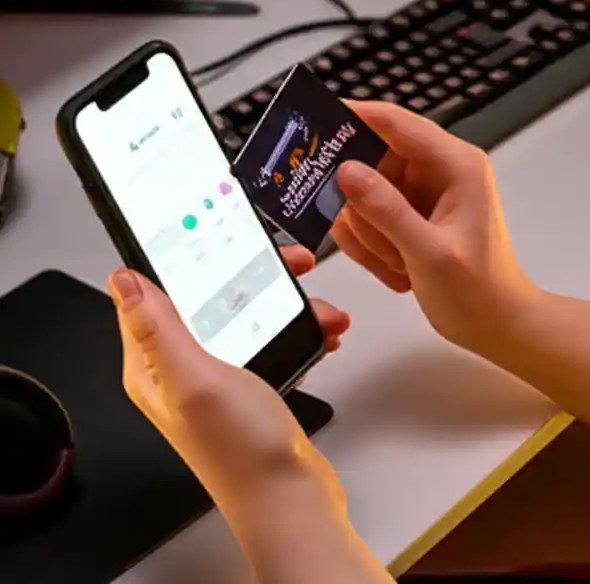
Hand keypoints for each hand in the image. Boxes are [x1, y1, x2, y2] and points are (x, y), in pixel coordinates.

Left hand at [106, 250, 350, 514]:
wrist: (290, 497)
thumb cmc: (241, 451)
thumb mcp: (195, 379)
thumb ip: (159, 327)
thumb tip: (123, 279)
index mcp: (153, 365)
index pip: (157, 293)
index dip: (189, 259)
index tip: (225, 234)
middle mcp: (180, 370)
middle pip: (211, 298)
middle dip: (255, 277)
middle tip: (292, 264)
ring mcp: (217, 379)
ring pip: (249, 316)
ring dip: (287, 307)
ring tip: (321, 312)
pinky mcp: (250, 388)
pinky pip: (273, 342)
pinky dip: (301, 333)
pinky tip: (324, 335)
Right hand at [330, 100, 538, 350]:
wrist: (496, 324)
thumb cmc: (480, 293)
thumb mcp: (430, 254)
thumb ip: (388, 211)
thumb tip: (347, 171)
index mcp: (456, 165)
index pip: (395, 123)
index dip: (351, 116)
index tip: (309, 121)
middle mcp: (440, 170)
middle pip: (370, 158)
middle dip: (359, 202)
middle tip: (368, 234)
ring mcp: (424, 192)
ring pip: (363, 191)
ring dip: (368, 231)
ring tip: (397, 261)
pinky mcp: (411, 213)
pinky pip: (368, 215)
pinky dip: (371, 243)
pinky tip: (397, 269)